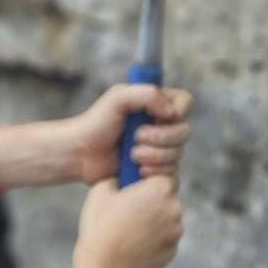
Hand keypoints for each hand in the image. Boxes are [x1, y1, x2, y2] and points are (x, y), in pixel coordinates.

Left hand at [60, 83, 193, 185]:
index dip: (176, 112)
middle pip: (184, 132)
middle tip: (135, 138)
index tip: (155, 117)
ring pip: (178, 154)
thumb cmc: (96, 123)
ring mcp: (160, 148)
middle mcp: (162, 125)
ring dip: (154, 156)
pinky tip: (137, 169)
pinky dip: (154, 171)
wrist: (81, 154)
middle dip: (160, 138)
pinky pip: (170, 172)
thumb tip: (171, 112)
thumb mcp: (118, 98)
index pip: (185, 102)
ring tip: (132, 155)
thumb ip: (147, 94)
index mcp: (156, 103)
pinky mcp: (156, 169)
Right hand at [76, 174, 183, 267]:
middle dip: (152, 202)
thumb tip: (121, 179)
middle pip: (167, 199)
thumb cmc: (101, 225)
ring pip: (167, 221)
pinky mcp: (172, 252)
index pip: (164, 176)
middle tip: (129, 210)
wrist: (104, 265)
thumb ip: (118, 178)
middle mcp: (174, 209)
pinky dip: (153, 241)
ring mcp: (175, 232)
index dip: (150, 181)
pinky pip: (164, 240)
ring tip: (128, 230)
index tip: (136, 188)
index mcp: (160, 189)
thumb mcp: (101, 189)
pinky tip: (133, 244)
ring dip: (153, 222)